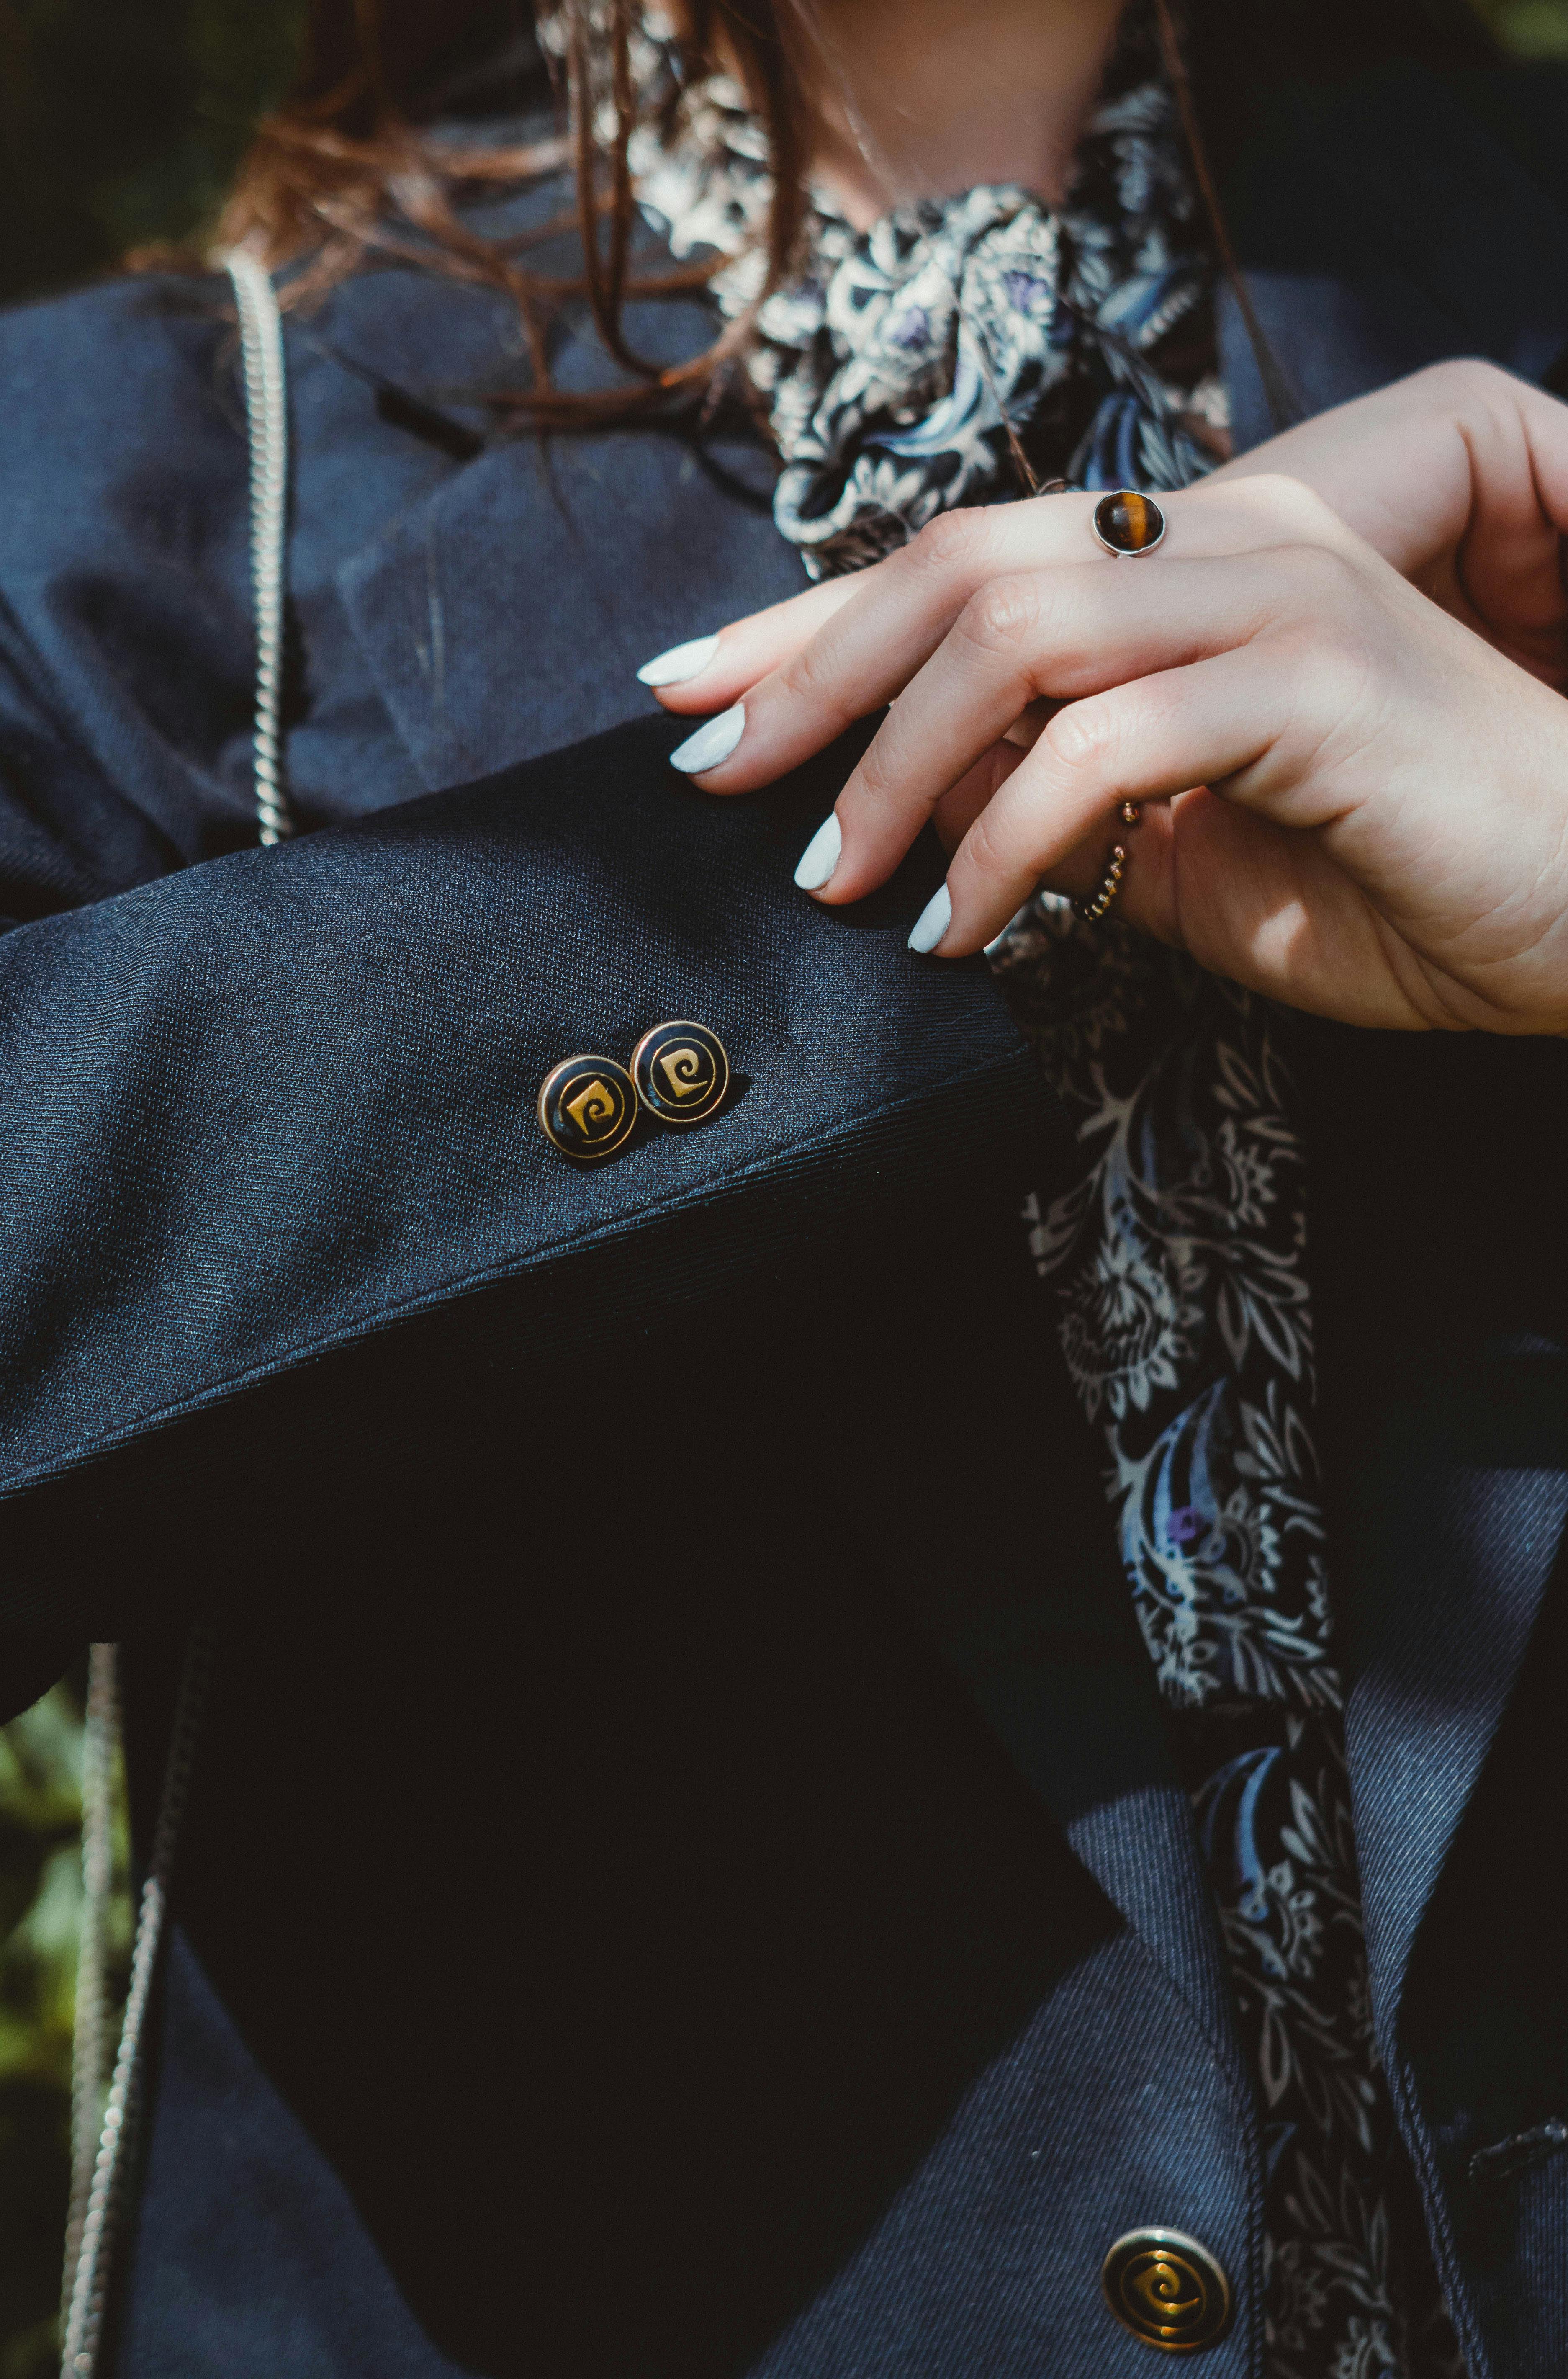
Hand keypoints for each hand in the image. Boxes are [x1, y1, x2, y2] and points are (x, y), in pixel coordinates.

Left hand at [645, 361, 1567, 1033]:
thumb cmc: (1405, 884)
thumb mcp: (1196, 864)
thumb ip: (1075, 821)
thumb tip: (934, 817)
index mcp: (1187, 575)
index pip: (962, 565)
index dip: (807, 621)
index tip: (689, 689)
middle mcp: (1229, 549)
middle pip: (961, 563)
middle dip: (811, 668)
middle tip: (717, 775)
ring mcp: (1281, 601)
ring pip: (1018, 632)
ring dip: (893, 763)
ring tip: (837, 878)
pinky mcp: (1323, 683)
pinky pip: (1111, 747)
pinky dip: (1010, 845)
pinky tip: (968, 927)